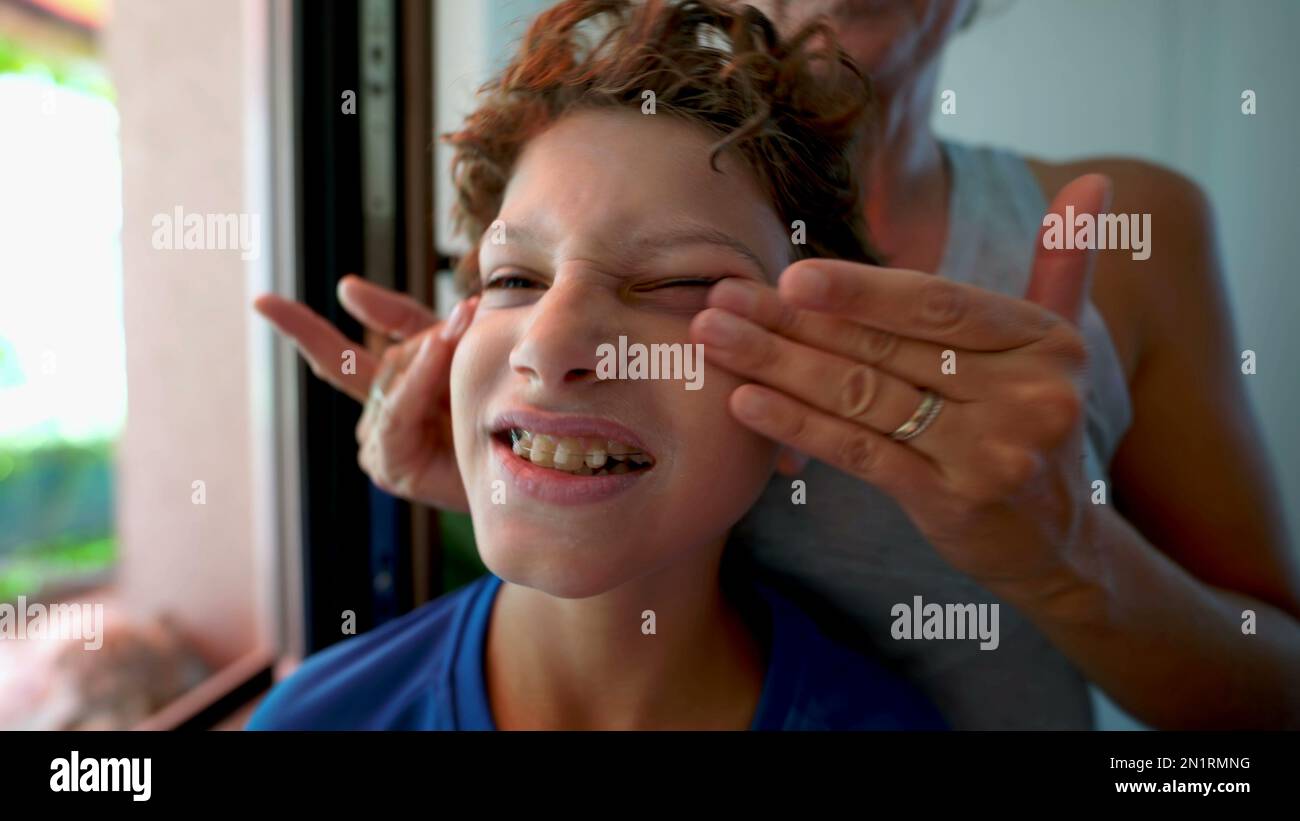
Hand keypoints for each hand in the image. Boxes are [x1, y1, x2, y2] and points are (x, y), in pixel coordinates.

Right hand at [253, 276, 477, 512]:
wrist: (538, 457)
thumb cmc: (499, 404)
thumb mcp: (451, 345)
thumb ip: (398, 318)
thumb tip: (343, 286)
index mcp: (387, 391)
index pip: (335, 355)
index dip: (300, 327)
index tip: (260, 300)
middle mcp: (375, 420)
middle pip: (386, 362)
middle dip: (428, 340)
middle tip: (468, 317)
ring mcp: (378, 447)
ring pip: (390, 383)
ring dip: (429, 358)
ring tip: (462, 339)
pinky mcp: (389, 468)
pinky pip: (396, 412)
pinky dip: (416, 384)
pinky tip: (438, 358)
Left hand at [690, 175, 1112, 594]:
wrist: (1061, 545)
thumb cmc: (1038, 427)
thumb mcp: (1061, 347)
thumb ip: (1062, 266)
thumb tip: (1092, 184)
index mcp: (1043, 343)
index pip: (937, 305)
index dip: (860, 289)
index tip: (789, 275)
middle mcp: (1025, 395)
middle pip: (886, 348)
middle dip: (793, 322)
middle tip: (720, 299)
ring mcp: (990, 453)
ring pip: (863, 397)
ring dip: (778, 365)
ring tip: (714, 339)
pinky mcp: (953, 503)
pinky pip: (861, 452)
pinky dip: (797, 426)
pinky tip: (744, 402)